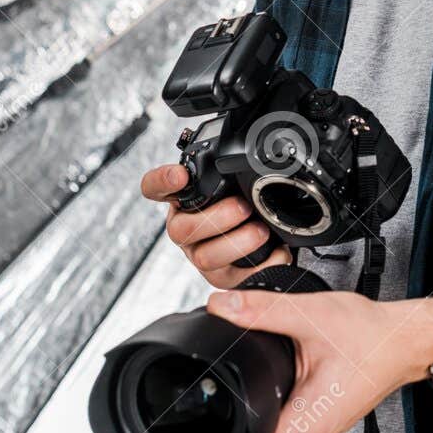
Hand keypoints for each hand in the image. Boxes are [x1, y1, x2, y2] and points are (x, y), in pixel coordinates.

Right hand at [140, 163, 292, 289]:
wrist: (264, 238)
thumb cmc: (242, 204)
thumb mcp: (233, 183)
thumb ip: (229, 171)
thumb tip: (246, 154)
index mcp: (182, 202)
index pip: (155, 188)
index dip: (162, 181)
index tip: (180, 175)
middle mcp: (185, 230)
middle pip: (181, 230)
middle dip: (216, 218)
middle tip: (243, 207)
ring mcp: (202, 255)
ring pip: (205, 257)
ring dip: (238, 242)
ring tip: (261, 231)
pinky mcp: (223, 278)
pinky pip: (236, 279)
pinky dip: (262, 264)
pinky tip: (278, 251)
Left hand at [205, 286, 432, 432]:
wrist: (405, 342)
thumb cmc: (372, 337)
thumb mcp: (312, 317)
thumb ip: (262, 311)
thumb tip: (221, 306)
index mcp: (306, 425)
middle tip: (205, 407)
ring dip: (246, 429)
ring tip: (231, 396)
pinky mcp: (316, 425)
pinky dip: (264, 419)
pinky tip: (260, 393)